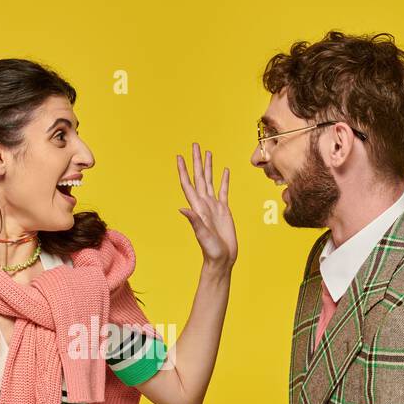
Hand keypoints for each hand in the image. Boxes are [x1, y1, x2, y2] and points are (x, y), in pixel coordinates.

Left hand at [176, 143, 236, 267]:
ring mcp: (214, 206)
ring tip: (208, 152)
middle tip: (195, 145)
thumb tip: (182, 209)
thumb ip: (194, 221)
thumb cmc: (211, 250)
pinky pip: (223, 190)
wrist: (222, 258)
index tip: (179, 156)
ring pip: (210, 181)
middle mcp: (204, 204)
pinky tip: (224, 170)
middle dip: (196, 161)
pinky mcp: (224, 210)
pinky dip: (224, 180)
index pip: (189, 184)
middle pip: (199, 177)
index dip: (184, 170)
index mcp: (198, 207)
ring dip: (208, 167)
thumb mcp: (202, 235)